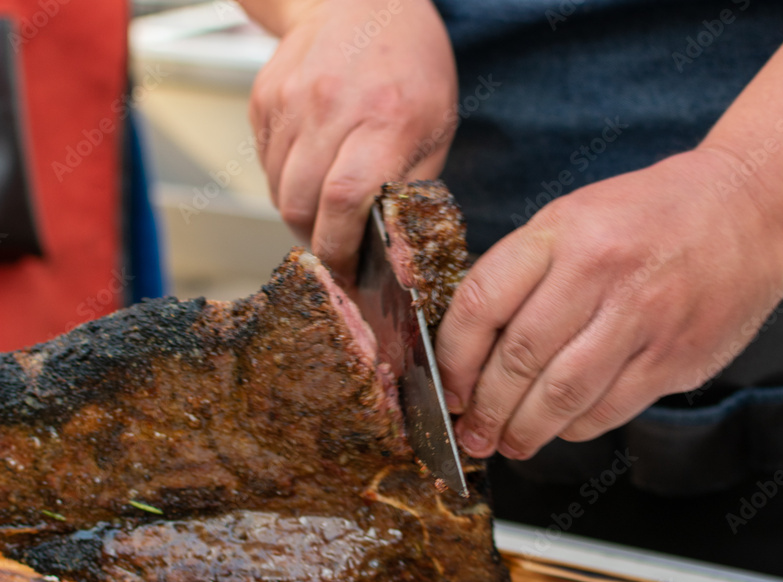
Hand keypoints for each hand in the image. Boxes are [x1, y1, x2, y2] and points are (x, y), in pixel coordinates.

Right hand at [248, 0, 456, 283]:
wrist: (363, 1)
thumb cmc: (409, 70)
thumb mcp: (435, 130)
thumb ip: (412, 192)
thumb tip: (395, 254)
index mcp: (385, 119)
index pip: (344, 201)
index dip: (339, 248)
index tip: (348, 271)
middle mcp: (331, 106)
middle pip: (301, 204)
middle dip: (316, 241)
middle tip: (335, 250)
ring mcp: (292, 99)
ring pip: (278, 190)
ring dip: (299, 215)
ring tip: (325, 212)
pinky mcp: (264, 97)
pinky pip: (265, 164)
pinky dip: (284, 183)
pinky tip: (310, 171)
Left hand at [437, 149, 782, 459]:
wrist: (750, 210)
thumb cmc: (649, 218)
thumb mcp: (574, 220)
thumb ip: (524, 276)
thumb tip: (471, 354)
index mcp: (562, 232)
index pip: (482, 303)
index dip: (454, 360)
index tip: (448, 389)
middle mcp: (600, 272)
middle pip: (519, 359)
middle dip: (486, 409)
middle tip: (472, 434)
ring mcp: (642, 317)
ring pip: (561, 395)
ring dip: (525, 431)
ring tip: (509, 443)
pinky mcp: (674, 357)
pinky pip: (608, 409)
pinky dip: (574, 428)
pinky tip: (561, 427)